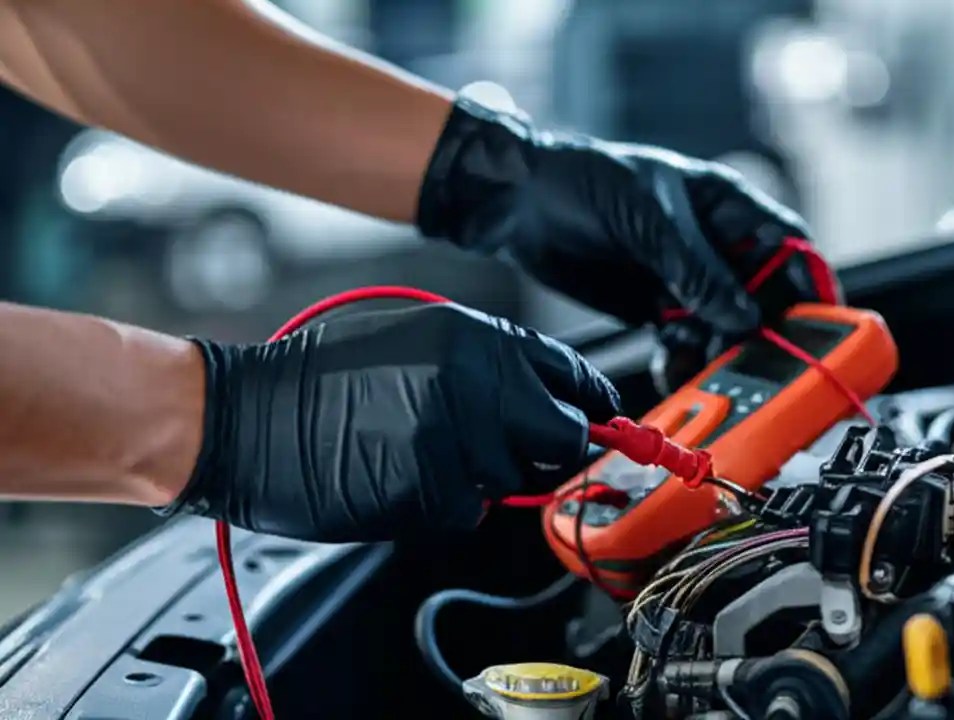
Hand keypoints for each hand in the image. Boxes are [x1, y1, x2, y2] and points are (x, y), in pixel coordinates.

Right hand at [164, 304, 620, 541]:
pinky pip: (466, 512)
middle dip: (540, 448)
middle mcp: (476, 384)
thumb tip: (547, 396)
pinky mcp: (430, 491)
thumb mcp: (414, 338)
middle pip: (559, 435)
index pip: (571, 375)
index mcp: (476, 339)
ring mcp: (456, 440)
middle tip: (502, 447)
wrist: (244, 414)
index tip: (604, 419)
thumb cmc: (321, 376)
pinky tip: (396, 476)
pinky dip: (440, 505)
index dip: (592, 403)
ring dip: (479, 476)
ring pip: (510, 479)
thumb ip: (487, 364)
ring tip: (417, 450)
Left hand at [416, 98, 840, 387]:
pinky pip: (685, 342)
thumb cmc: (588, 182)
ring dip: (723, 353)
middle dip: (764, 330)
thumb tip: (744, 315)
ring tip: (712, 375)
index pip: (788, 243)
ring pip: (725, 326)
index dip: (809, 281)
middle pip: (763, 295)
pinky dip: (685, 361)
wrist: (520, 204)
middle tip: (760, 363)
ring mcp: (686, 279)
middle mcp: (715, 245)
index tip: (820, 319)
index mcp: (727, 206)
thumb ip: (697, 269)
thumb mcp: (650, 220)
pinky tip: (677, 373)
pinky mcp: (656, 308)